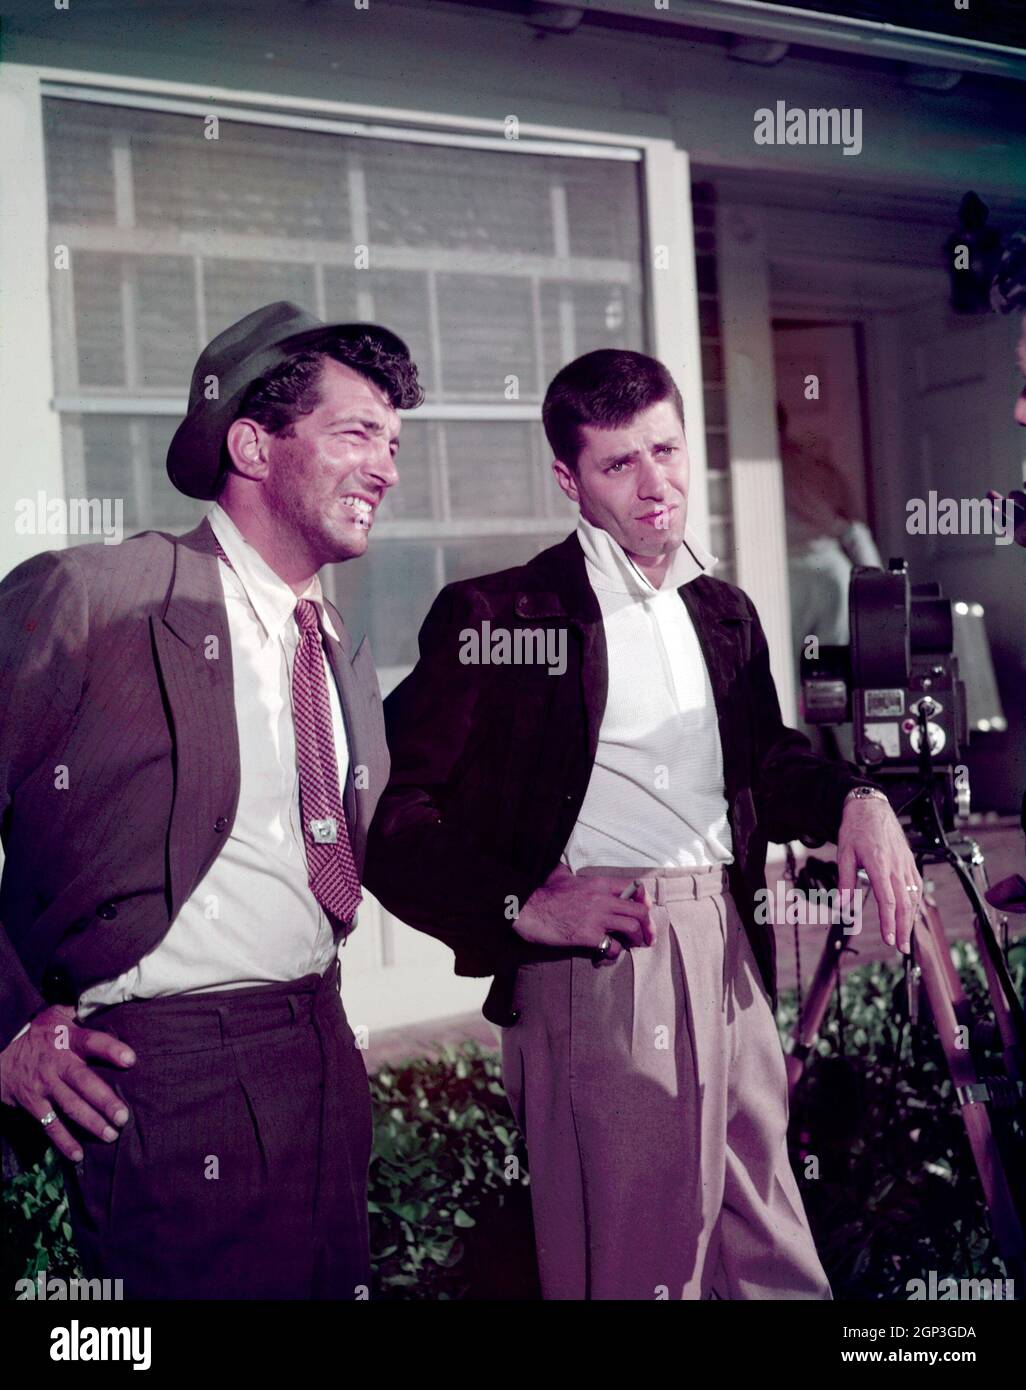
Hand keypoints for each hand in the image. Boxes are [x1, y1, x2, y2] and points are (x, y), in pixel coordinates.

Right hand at [0, 1005, 135, 1161]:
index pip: (92, 1041)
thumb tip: (108, 997)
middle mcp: (57, 1063)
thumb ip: (81, 1011)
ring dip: (91, 1123)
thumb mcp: (57, 1014)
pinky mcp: (33, 1103)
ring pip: (70, 1107)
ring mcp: (44, 1085)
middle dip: (104, 1101)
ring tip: (111, 1135)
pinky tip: (78, 1155)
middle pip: (84, 1083)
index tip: (131, 1059)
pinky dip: (63, 1141)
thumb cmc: (38, 1032)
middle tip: (123, 1117)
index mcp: (68, 1039)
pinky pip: (49, 1125)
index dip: (111, 1049)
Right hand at [513, 864, 655, 960]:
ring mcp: (596, 917)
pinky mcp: (588, 935)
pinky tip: (609, 953)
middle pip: (639, 910)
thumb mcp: (560, 875)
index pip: (634, 887)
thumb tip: (565, 868)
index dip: (644, 899)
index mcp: (597, 883)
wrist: (527, 909)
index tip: (645, 909)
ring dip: (637, 939)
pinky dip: (616, 952)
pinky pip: (614, 946)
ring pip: (632, 927)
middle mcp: (602, 898)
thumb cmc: (541, 893)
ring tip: (634, 945)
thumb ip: (570, 872)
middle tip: (649, 937)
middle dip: (649, 926)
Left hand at [837, 797, 922, 953]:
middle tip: (901, 948)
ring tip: (906, 938)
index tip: (888, 939)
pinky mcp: (910, 862)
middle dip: (903, 928)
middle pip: (904, 903)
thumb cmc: (856, 829)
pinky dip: (917, 903)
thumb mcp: (844, 853)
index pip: (888, 900)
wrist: (872, 807)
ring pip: (913, 896)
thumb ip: (845, 881)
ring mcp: (906, 864)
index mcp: (879, 864)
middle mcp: (896, 866)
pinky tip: (913, 914)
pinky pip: (917, 886)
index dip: (889, 922)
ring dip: (911, 919)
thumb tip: (843, 906)